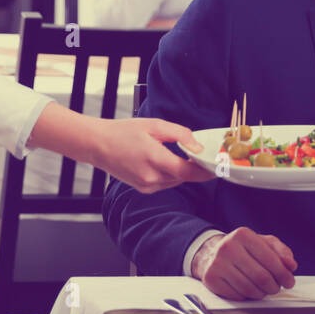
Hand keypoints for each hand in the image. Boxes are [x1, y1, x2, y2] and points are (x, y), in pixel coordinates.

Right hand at [88, 117, 214, 193]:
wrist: (97, 145)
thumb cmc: (123, 131)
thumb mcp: (154, 125)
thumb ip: (180, 134)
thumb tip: (197, 147)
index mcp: (153, 159)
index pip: (187, 172)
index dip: (204, 172)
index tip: (217, 167)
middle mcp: (150, 178)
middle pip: (183, 177)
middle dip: (195, 169)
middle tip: (204, 157)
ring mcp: (146, 186)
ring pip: (175, 181)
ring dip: (182, 171)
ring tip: (184, 156)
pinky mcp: (143, 188)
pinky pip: (165, 183)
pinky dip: (170, 174)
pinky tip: (165, 161)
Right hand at [191, 227, 297, 300]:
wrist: (211, 253)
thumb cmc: (242, 249)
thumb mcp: (263, 243)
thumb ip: (281, 251)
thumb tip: (291, 265)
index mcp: (243, 235)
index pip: (270, 259)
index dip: (283, 274)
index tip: (289, 281)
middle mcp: (228, 247)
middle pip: (261, 277)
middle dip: (274, 286)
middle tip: (276, 288)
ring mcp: (217, 263)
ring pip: (249, 289)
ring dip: (262, 294)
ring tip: (264, 290)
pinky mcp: (211, 279)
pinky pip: (237, 296)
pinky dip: (247, 297)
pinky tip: (249, 290)